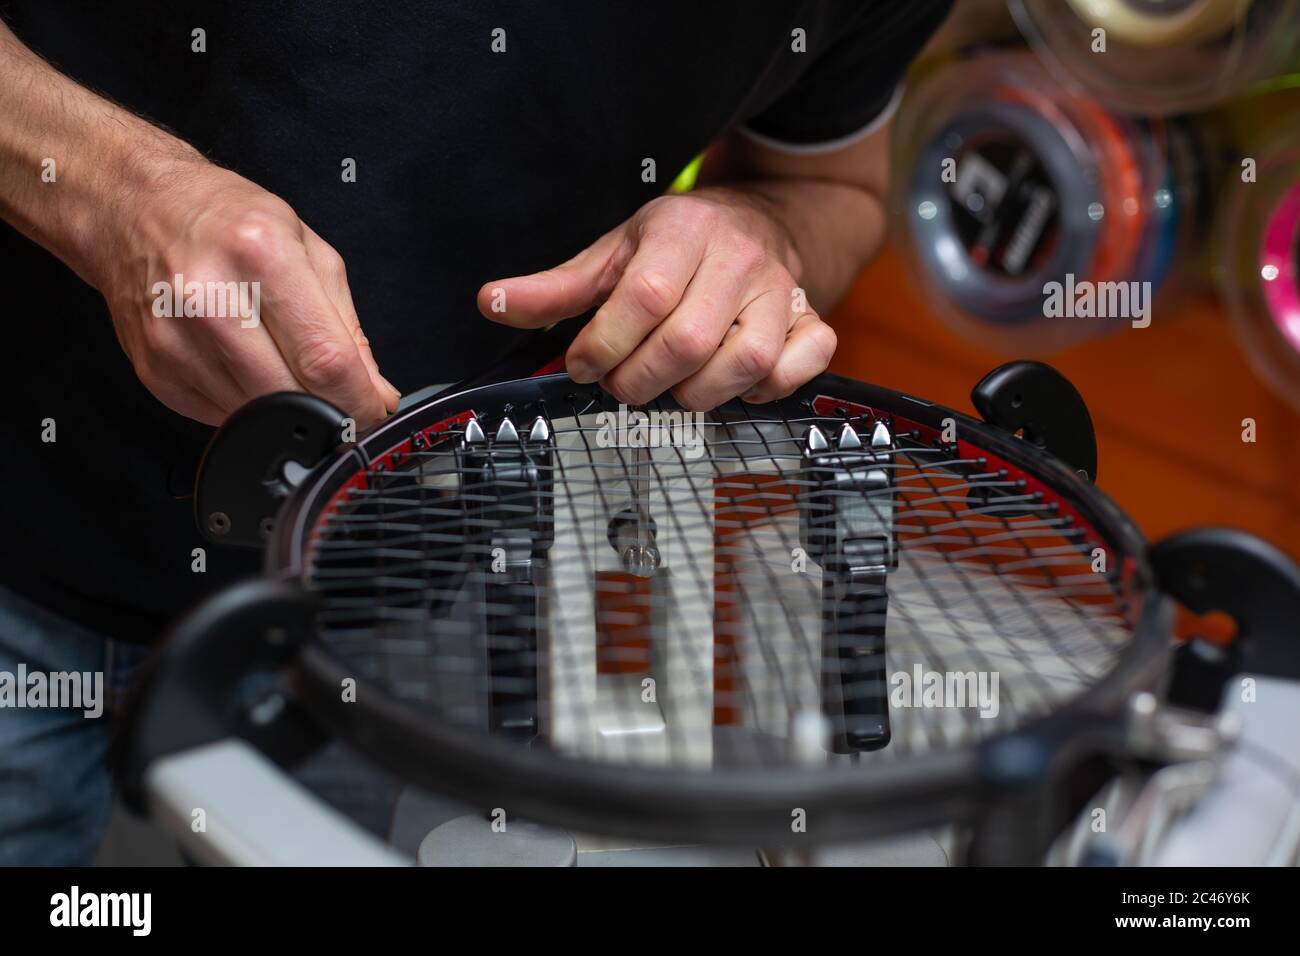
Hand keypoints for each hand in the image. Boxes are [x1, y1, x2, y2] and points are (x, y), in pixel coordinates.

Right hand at [94, 159, 398, 425]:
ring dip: (287, 410)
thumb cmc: (225, 219)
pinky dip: (247, 406)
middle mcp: (209, 298)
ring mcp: (174, 339)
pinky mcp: (155, 371)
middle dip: (330, 410)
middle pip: (291, 395)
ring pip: (258, 415)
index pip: (325, 358)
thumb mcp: (306, 246)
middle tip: (342, 400)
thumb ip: (348, 325)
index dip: (360, 399)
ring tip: (286, 369)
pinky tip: (246, 368)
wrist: (133, 208)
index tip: (374, 410)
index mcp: (259, 255)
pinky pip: (220, 416)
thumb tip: (375, 393)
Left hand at [478, 187, 836, 409]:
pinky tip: (734, 386)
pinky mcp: (809, 318)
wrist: (760, 220)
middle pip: (688, 340)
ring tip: (670, 388)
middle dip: (640, 380)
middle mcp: (738, 257)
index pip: (644, 298)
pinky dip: (769, 387)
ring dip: (697, 393)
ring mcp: (780, 290)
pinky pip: (804, 363)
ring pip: (745, 362)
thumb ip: (556, 288)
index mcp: (683, 230)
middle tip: (621, 384)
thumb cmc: (677, 246)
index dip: (605, 345)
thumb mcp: (613, 254)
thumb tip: (492, 303)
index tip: (584, 364)